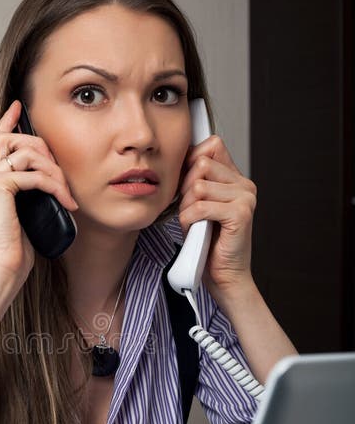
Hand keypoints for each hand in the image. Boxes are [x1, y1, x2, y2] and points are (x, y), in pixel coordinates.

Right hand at [0, 100, 77, 289]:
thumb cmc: (10, 255)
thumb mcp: (19, 218)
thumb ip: (23, 197)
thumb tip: (46, 185)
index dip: (7, 122)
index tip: (19, 108)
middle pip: (11, 139)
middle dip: (43, 148)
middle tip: (61, 172)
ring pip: (26, 153)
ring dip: (54, 171)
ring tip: (66, 194)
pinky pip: (33, 174)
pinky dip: (54, 185)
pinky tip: (65, 202)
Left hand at [177, 134, 256, 299]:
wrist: (223, 277)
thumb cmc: (207, 243)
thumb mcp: (196, 205)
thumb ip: (194, 181)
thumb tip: (178, 157)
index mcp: (236, 179)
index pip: (211, 146)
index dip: (191, 163)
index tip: (186, 187)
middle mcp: (245, 184)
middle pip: (201, 164)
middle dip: (186, 189)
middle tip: (190, 212)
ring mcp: (245, 198)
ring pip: (198, 186)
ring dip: (186, 208)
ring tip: (195, 224)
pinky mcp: (240, 214)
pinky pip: (200, 206)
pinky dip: (189, 220)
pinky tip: (196, 230)